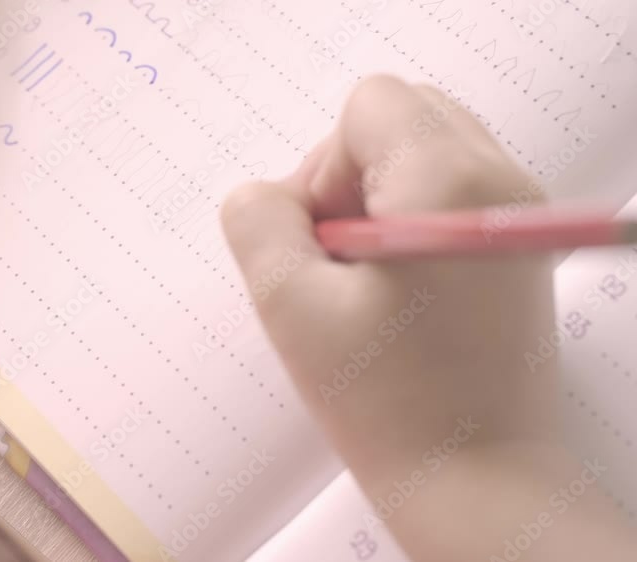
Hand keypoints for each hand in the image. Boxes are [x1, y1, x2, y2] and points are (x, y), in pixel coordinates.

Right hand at [221, 76, 632, 560]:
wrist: (477, 481)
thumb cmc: (385, 402)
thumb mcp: (290, 306)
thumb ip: (257, 221)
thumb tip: (273, 198)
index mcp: (450, 182)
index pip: (370, 104)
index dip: (325, 167)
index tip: (326, 250)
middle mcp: (501, 180)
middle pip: (403, 117)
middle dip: (350, 177)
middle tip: (340, 262)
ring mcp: (517, 213)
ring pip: (424, 152)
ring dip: (377, 199)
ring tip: (368, 280)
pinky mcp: (516, 247)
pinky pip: (447, 193)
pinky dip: (407, 220)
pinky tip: (398, 290)